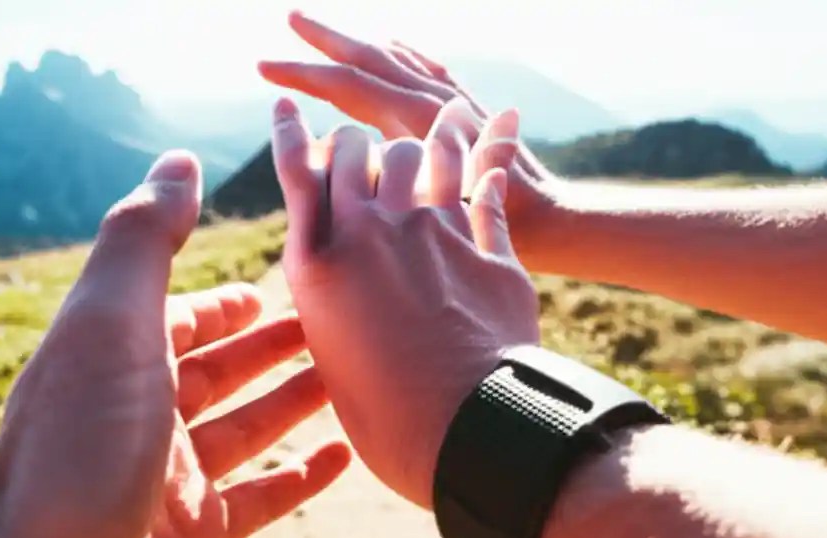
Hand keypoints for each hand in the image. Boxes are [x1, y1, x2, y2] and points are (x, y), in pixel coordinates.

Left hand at [0, 152, 348, 537]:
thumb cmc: (76, 451)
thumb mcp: (111, 322)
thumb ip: (146, 239)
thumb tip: (178, 161)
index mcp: (114, 360)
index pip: (180, 314)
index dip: (233, 298)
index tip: (292, 279)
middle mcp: (137, 417)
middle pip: (220, 370)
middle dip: (278, 346)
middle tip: (345, 328)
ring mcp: (167, 484)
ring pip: (246, 430)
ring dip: (296, 403)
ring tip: (356, 379)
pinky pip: (258, 500)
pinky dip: (299, 477)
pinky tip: (342, 460)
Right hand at [259, 11, 558, 253]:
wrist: (561, 224)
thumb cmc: (497, 228)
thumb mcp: (442, 211)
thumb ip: (393, 176)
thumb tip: (344, 153)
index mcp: (422, 125)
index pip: (350, 88)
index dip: (305, 75)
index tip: (265, 67)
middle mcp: (439, 104)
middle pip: (372, 59)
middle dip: (327, 40)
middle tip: (289, 18)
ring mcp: (458, 103)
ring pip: (399, 59)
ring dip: (360, 42)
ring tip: (327, 30)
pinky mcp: (473, 110)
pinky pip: (429, 68)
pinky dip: (404, 52)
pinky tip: (395, 46)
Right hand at [270, 99, 538, 508]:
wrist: (468, 434)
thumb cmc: (387, 417)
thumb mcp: (332, 353)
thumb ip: (334, 300)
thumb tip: (342, 275)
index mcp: (318, 266)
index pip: (296, 173)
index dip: (289, 132)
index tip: (286, 106)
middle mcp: (369, 235)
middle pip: (355, 150)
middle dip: (355, 138)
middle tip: (360, 142)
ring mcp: (433, 235)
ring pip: (423, 152)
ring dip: (428, 131)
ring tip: (440, 117)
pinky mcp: (488, 249)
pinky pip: (486, 186)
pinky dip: (492, 152)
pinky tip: (496, 130)